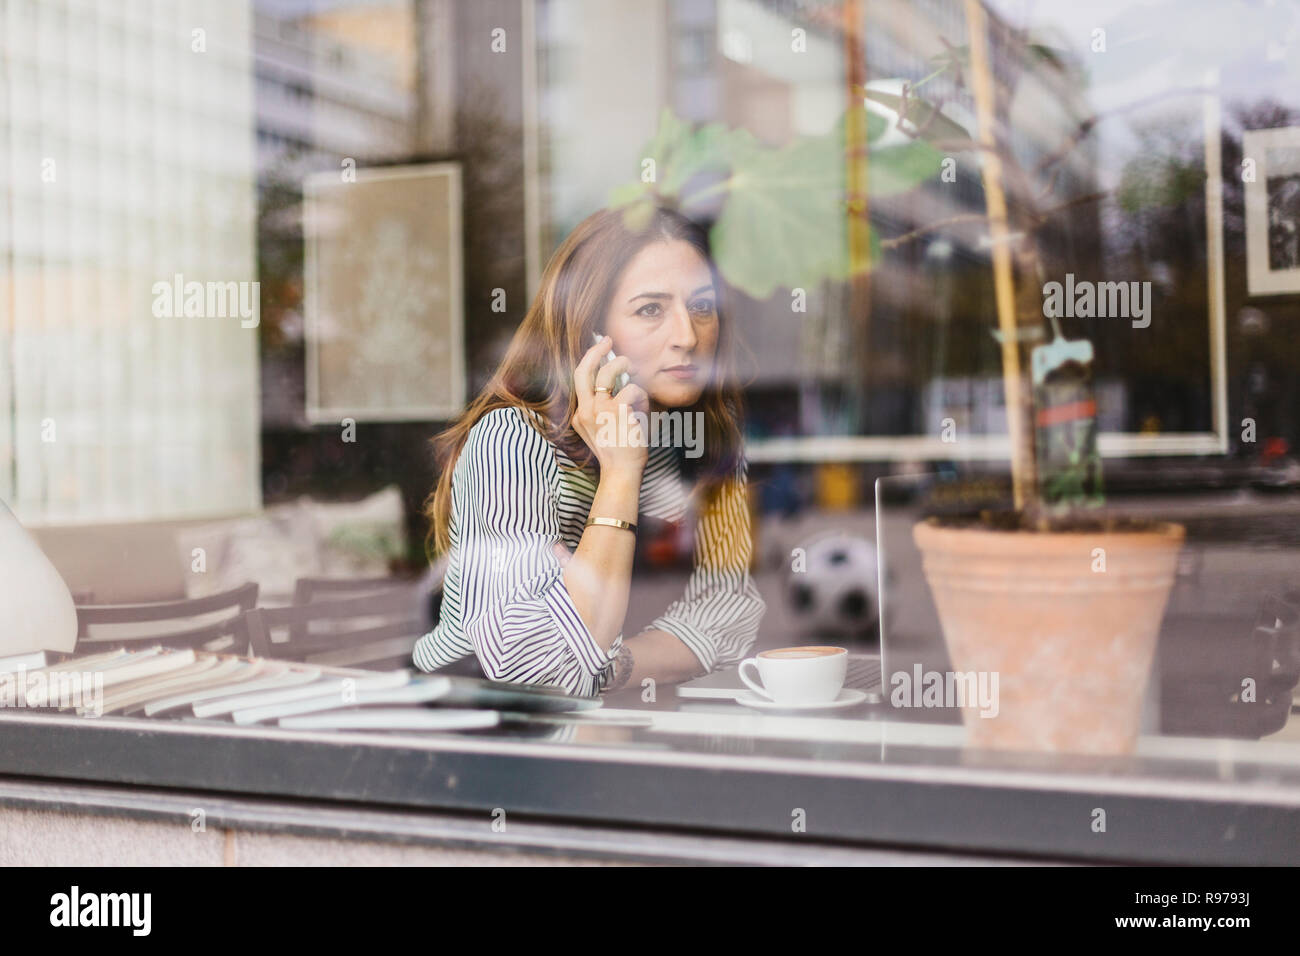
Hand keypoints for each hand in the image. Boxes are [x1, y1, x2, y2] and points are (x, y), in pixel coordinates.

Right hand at [571, 334, 649, 477]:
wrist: (622, 473)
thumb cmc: (619, 452)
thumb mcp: (606, 428)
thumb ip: (606, 406)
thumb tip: (621, 377)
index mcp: (581, 415)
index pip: (580, 380)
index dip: (589, 360)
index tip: (599, 348)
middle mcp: (585, 411)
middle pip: (584, 370)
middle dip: (595, 350)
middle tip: (608, 339)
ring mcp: (599, 410)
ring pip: (609, 373)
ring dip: (622, 365)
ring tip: (632, 368)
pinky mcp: (617, 412)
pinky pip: (633, 390)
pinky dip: (642, 397)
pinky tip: (643, 412)